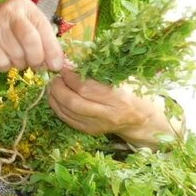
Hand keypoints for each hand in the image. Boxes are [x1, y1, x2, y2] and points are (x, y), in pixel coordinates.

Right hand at [0, 0, 65, 72]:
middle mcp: (10, 11)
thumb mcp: (24, 24)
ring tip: (14, 57)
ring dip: (19, 64)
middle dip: (36, 59)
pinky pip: (2, 62)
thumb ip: (42, 38)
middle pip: (31, 42)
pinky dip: (4, 66)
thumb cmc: (5, 25)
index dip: (52, 50)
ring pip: (17, 55)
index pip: (43, 29)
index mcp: (25, 6)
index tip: (56, 66)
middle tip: (35, 65)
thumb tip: (60, 63)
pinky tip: (0, 57)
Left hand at [47, 67, 174, 146]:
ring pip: (67, 112)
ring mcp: (97, 126)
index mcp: (119, 100)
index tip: (65, 68)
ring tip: (53, 85)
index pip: (86, 89)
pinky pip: (66, 119)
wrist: (141, 121)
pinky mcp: (89, 131)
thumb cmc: (133, 94)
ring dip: (54, 97)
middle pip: (73, 102)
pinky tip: (55, 97)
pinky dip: (57, 107)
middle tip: (55, 77)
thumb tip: (71, 64)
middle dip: (59, 88)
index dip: (70, 77)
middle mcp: (107, 116)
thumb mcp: (123, 80)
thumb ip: (99, 73)